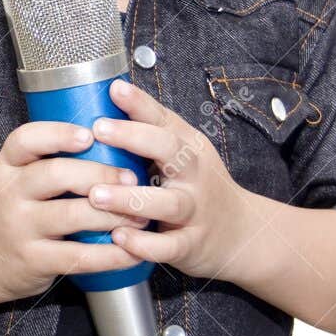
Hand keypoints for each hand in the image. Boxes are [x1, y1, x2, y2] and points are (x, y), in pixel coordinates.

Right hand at [0, 120, 147, 301]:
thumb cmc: (20, 210)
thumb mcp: (22, 179)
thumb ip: (53, 160)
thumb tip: (117, 139)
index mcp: (9, 165)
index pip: (25, 140)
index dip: (57, 134)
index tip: (89, 135)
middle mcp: (10, 193)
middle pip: (55, 174)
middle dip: (99, 174)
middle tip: (132, 178)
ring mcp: (20, 228)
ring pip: (71, 215)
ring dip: (113, 214)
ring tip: (141, 215)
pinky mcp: (34, 260)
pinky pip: (78, 257)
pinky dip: (110, 254)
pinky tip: (132, 252)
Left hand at [85, 77, 256, 282]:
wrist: (239, 234)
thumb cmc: (198, 187)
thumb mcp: (184, 153)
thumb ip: (152, 130)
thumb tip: (110, 92)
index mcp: (189, 147)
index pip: (164, 119)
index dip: (140, 104)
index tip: (114, 90)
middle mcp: (194, 175)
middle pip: (170, 150)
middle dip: (134, 138)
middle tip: (98, 130)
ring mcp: (194, 210)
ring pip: (166, 202)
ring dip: (130, 198)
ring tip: (96, 194)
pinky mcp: (191, 244)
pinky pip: (168, 246)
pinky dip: (144, 244)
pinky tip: (118, 237)